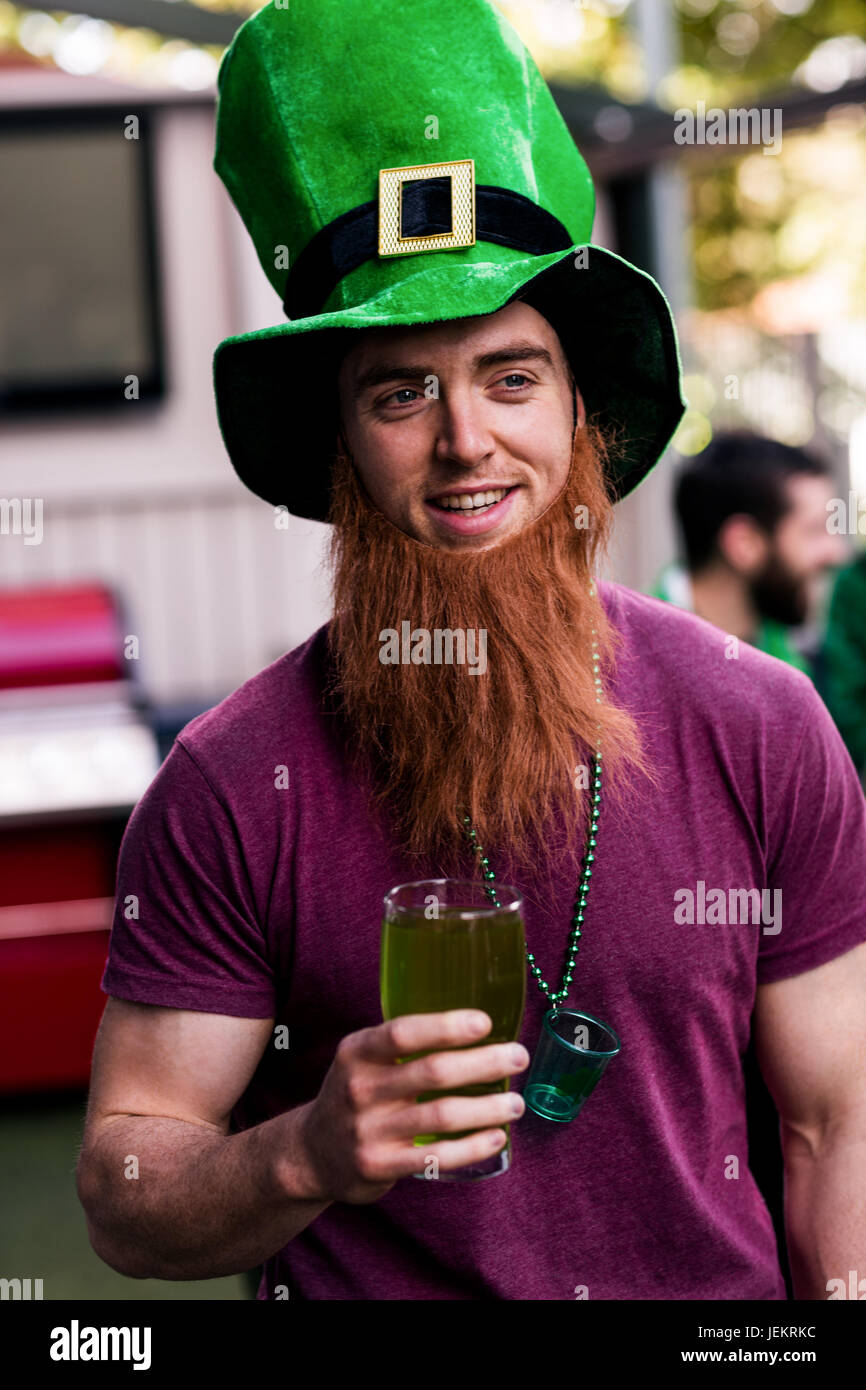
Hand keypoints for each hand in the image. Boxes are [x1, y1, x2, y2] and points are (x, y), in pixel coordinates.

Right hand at [296, 1010, 528, 1202]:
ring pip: (441, 1115)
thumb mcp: (363, 1060)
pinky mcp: (379, 1166)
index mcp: (357, 1052)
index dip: (447, 1026)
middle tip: (518, 1057)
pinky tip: (496, 1137)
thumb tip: (475, 1026)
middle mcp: (359, 1088)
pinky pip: (436, 1157)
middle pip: (432, 1071)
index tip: (485, 1022)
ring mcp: (368, 1130)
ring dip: (487, 1108)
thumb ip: (402, 1045)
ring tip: (516, 1104)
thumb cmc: (356, 1094)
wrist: (313, 1152)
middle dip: (484, 1063)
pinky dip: (472, 1147)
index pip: (403, 1033)